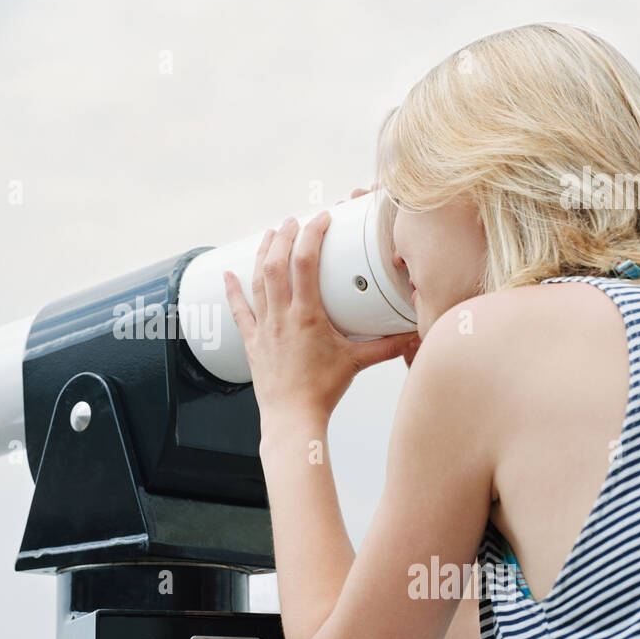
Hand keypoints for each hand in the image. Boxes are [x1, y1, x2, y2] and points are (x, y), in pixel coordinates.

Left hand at [222, 193, 420, 424]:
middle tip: (293, 221)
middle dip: (283, 237)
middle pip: (275, 264)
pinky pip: (238, 310)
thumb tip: (413, 334)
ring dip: (262, 254)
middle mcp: (281, 317)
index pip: (305, 263)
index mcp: (306, 316)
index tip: (320, 219)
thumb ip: (386, 346)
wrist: (292, 419)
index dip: (312, 235)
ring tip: (270, 235)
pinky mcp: (252, 342)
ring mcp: (263, 328)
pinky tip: (226, 274)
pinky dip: (232, 290)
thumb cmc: (321, 393)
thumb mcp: (356, 362)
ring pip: (257, 281)